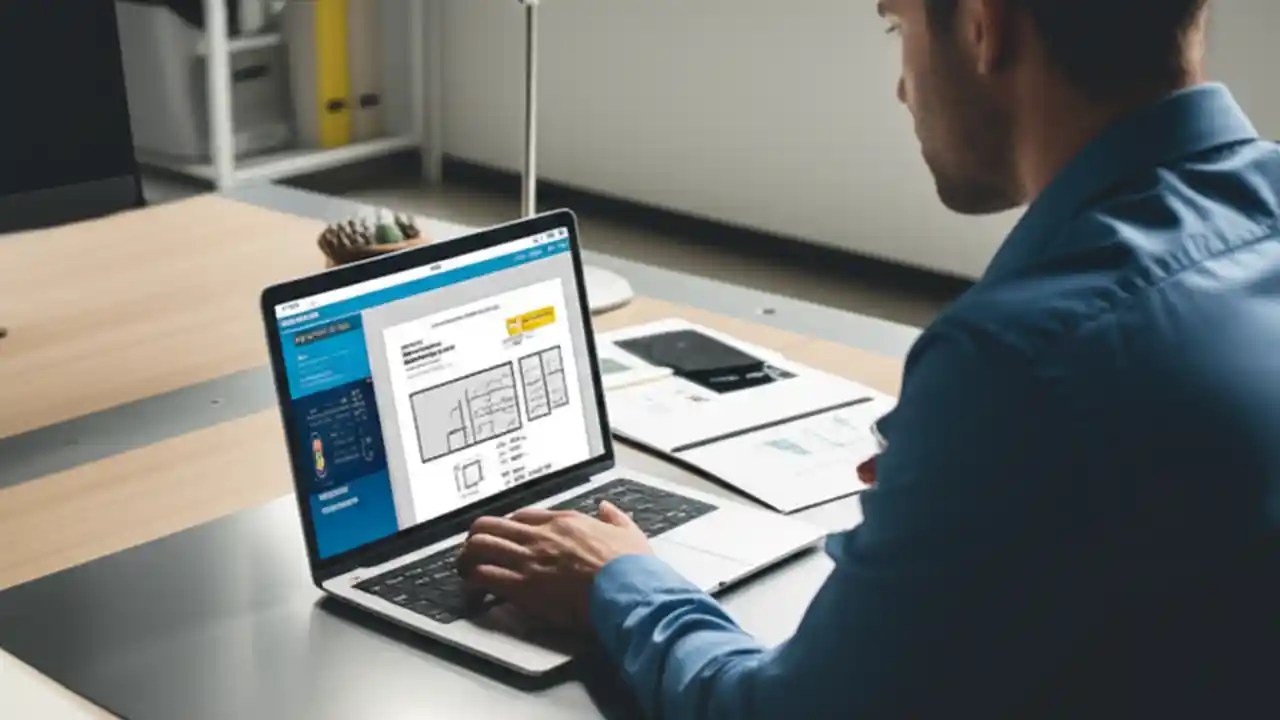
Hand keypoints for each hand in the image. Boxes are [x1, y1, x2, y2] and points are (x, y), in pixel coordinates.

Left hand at [459, 501, 652, 633]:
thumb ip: (614, 517)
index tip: (505, 538)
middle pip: (491, 525)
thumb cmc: (631, 568)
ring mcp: (530, 559)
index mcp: (564, 521)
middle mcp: (541, 536)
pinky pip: (484, 576)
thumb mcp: (628, 531)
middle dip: (477, 537)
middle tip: (474, 551)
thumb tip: (607, 508)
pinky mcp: (524, 586)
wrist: (629, 592)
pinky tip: (473, 590)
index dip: (508, 526)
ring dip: (467, 558)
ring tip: (466, 570)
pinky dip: (473, 582)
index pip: (522, 515)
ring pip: (479, 546)